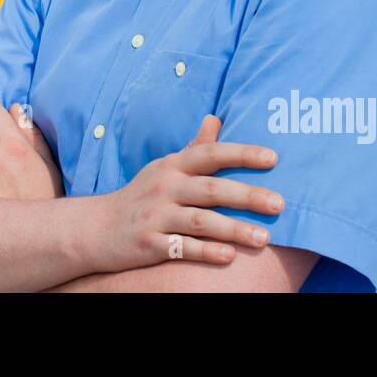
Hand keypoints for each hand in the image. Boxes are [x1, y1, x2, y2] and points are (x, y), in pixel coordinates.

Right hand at [89, 115, 284, 272]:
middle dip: (247, 196)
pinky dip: (205, 252)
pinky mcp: (148, 244)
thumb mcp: (165, 168)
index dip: (242, 153)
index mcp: (173, 166)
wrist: (97, 227)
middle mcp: (165, 187)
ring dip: (234, 229)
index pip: (211, 154)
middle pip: (211, 189)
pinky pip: (181, 248)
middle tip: (280, 204)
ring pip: (201, 221)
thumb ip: (194, 148)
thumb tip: (216, 118)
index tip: (274, 158)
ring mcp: (156, 216)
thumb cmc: (142, 196)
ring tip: (264, 238)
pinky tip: (229, 257)